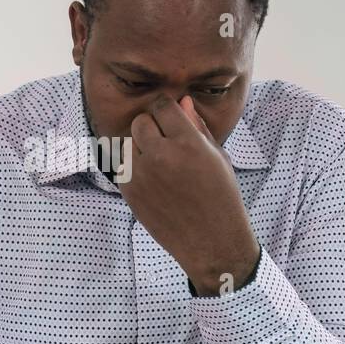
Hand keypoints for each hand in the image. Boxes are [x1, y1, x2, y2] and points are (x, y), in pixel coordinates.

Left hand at [120, 94, 259, 295]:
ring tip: (160, 164)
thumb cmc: (221, 196)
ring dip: (140, 148)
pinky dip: (134, 169)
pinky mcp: (130, 193)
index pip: (162, 106)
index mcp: (187, 143)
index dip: (167, 110)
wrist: (212, 242)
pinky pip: (123, 167)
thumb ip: (197, 127)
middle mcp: (161, 156)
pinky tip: (154, 181)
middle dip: (152, 128)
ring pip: (128, 143)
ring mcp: (142, 175)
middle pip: (141, 122)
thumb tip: (183, 101)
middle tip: (167, 144)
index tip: (171, 119)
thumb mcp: (217, 157)